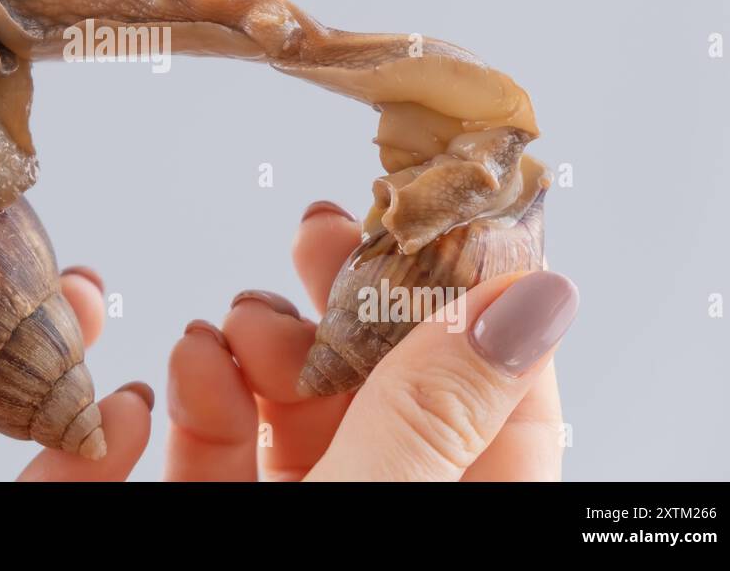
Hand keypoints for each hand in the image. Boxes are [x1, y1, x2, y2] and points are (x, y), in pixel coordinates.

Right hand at [164, 201, 577, 480]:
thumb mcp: (378, 499)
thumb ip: (435, 406)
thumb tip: (534, 294)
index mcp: (469, 508)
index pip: (509, 393)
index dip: (478, 293)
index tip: (440, 208)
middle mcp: (402, 503)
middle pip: (395, 385)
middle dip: (351, 300)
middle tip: (322, 232)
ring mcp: (319, 512)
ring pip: (305, 409)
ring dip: (266, 341)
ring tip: (242, 315)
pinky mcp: (238, 522)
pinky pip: (227, 448)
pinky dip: (207, 395)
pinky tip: (194, 358)